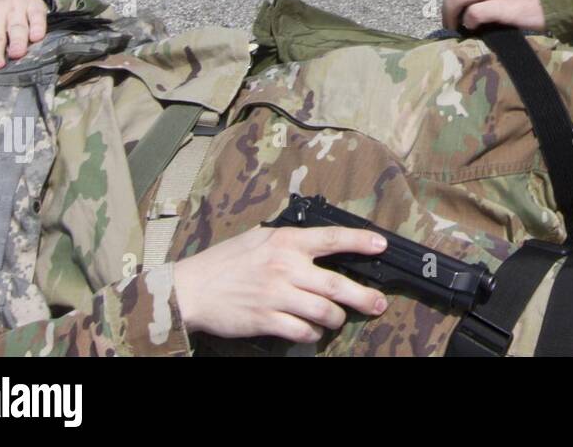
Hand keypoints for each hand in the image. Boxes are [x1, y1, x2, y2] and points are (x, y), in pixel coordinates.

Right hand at [173, 224, 388, 344]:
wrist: (191, 289)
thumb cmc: (224, 262)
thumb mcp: (257, 238)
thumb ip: (288, 241)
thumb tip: (316, 242)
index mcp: (285, 241)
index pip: (332, 238)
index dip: (361, 241)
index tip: (381, 244)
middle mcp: (285, 267)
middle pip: (337, 285)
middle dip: (364, 296)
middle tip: (378, 303)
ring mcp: (277, 295)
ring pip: (324, 312)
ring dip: (338, 318)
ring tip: (340, 318)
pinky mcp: (267, 320)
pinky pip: (303, 331)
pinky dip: (313, 334)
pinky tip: (314, 331)